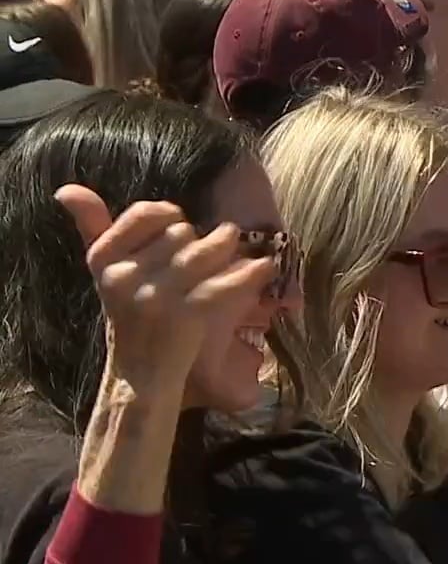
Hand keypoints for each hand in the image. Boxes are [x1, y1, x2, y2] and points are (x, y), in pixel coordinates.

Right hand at [57, 184, 275, 383]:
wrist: (141, 374)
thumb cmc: (130, 316)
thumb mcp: (107, 272)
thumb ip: (91, 227)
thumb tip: (66, 189)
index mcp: (103, 259)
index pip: (145, 214)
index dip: (169, 216)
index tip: (180, 224)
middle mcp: (125, 275)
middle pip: (181, 233)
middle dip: (198, 239)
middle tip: (211, 250)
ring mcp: (156, 296)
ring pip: (204, 251)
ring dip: (227, 246)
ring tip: (238, 247)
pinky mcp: (186, 315)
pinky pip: (225, 283)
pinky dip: (250, 274)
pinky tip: (265, 267)